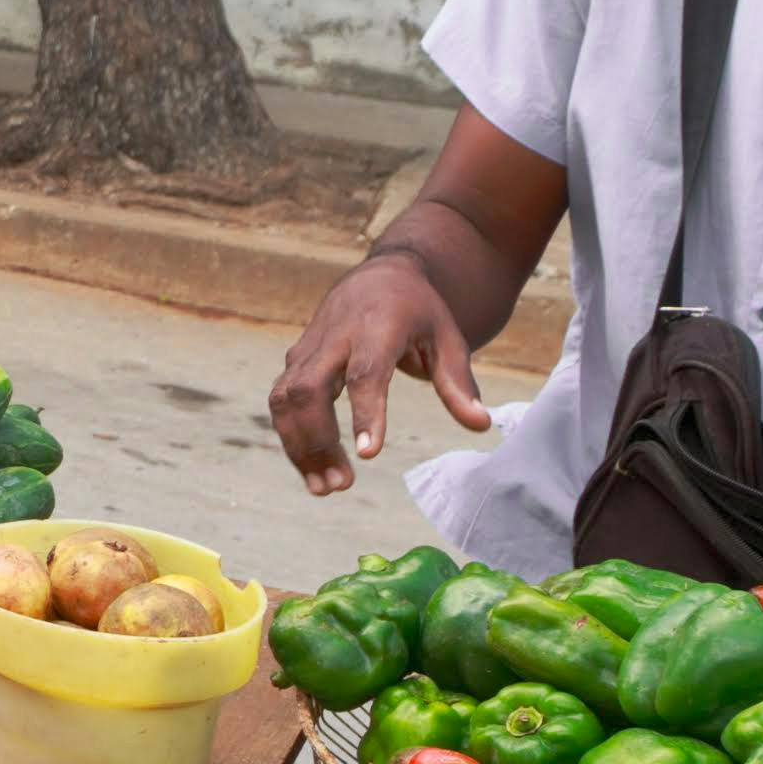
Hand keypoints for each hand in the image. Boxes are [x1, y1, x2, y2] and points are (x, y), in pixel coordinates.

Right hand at [269, 248, 490, 497]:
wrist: (381, 275)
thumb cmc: (420, 312)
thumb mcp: (448, 339)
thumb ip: (459, 383)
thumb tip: (480, 425)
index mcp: (377, 326)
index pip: (365, 372)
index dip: (365, 413)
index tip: (368, 453)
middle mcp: (335, 336)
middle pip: (308, 389)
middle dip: (318, 440)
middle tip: (342, 484)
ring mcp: (308, 347)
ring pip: (285, 399)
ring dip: (299, 447)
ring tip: (325, 488)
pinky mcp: (295, 361)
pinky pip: (282, 403)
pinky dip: (292, 439)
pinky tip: (312, 470)